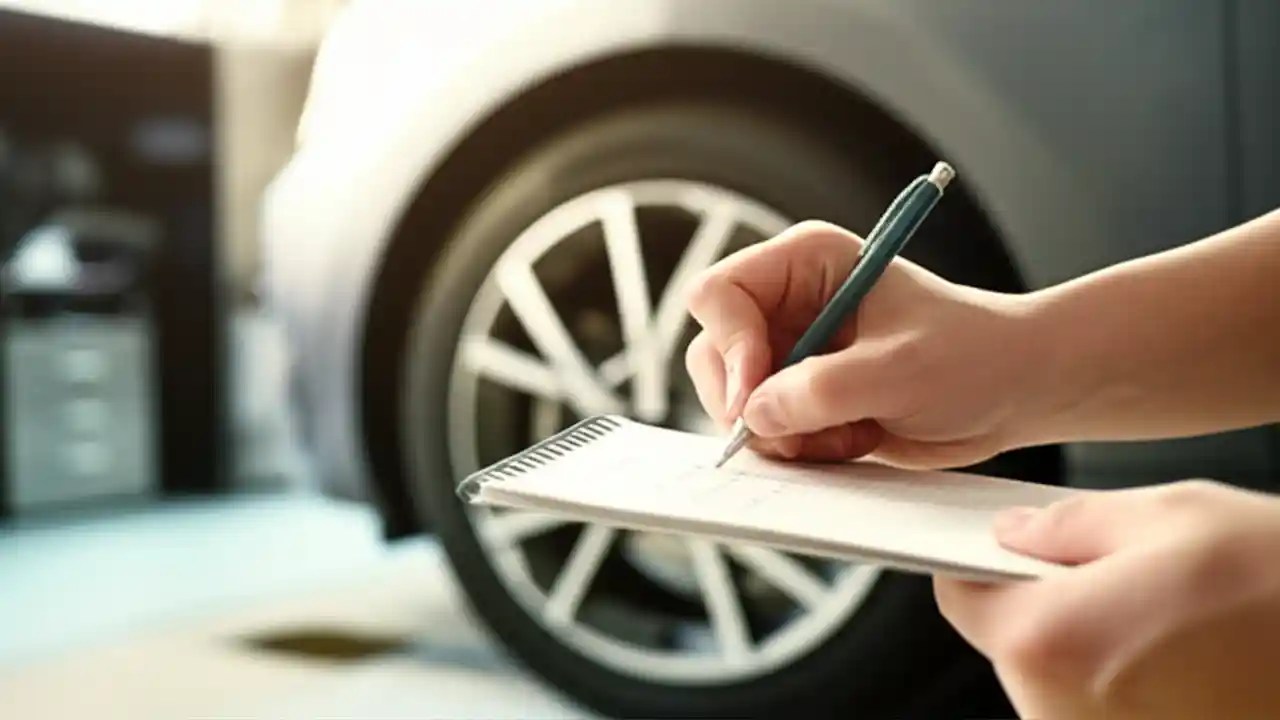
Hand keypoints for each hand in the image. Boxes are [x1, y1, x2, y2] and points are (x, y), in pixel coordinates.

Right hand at [685, 220, 1036, 466]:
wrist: (1014, 390)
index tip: (754, 395)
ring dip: (781, 434)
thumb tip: (754, 415)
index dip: (729, 348)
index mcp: (806, 262)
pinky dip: (800, 449)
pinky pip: (766, 432)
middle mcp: (787, 303)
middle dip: (750, 404)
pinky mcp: (801, 397)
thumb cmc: (974, 355)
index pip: (720, 295)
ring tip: (846, 433)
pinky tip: (852, 440)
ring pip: (734, 401)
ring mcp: (791, 352)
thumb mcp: (899, 371)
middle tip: (798, 434)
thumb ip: (820, 391)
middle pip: (712, 354)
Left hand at [937, 480, 1279, 719]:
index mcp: (1049, 639)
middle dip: (1051, 606)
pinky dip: (1133, 688)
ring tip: (1173, 623)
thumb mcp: (1171, 515)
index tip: (1003, 552)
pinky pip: (1107, 714)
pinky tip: (1189, 660)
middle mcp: (1057, 712)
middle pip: (1013, 645)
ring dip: (1096, 650)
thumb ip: (1069, 524)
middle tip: (1120, 577)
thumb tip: (1016, 531)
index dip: (980, 566)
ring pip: (1061, 683)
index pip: (961, 597)